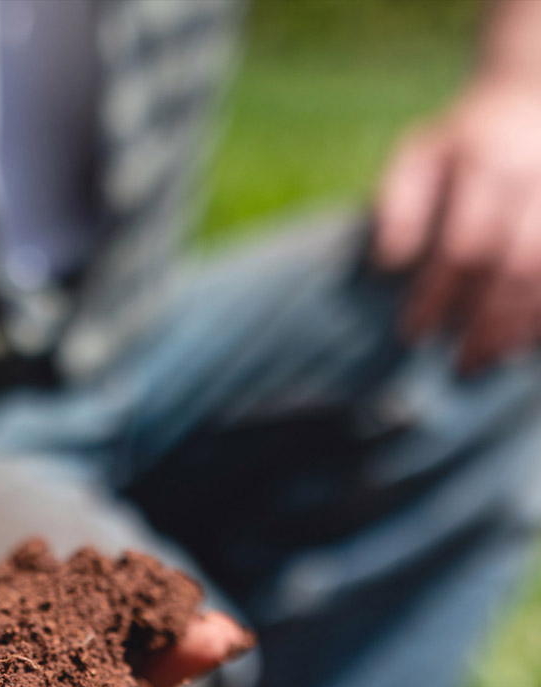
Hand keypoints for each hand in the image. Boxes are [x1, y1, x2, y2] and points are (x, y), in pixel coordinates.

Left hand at [374, 74, 540, 371]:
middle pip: (516, 267)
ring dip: (521, 327)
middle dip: (486, 323)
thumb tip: (390, 263)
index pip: (462, 246)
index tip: (413, 333)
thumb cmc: (464, 141)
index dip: (437, 296)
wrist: (536, 93)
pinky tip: (527, 346)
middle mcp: (538, 178)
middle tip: (459, 365)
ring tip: (490, 361)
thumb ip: (400, 205)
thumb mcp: (420, 154)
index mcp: (488, 163)